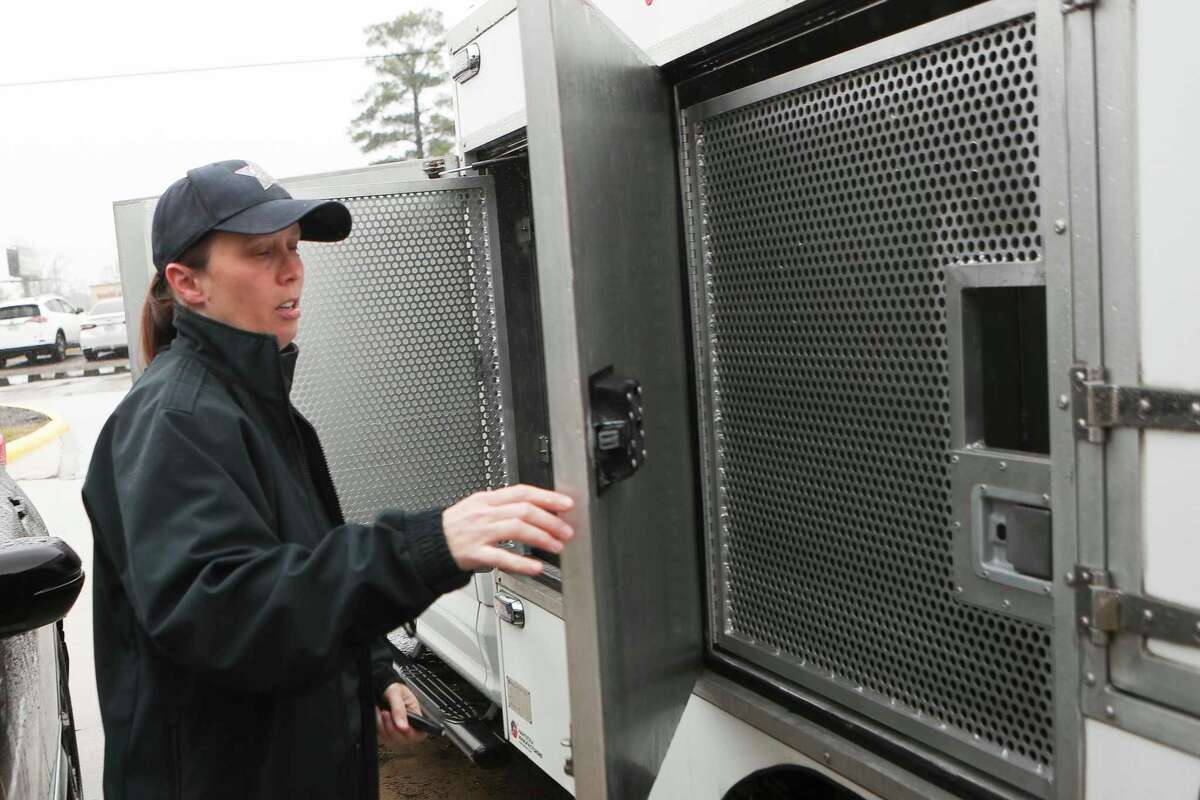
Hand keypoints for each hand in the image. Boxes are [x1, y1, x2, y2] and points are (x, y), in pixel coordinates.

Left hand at [376, 682, 422, 747]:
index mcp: (417, 718)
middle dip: (391, 726)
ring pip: (390, 740)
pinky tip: (377, 716)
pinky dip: (377, 726)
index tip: (401, 726)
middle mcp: (408, 728)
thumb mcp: (397, 694)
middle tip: (385, 712)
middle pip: (402, 740)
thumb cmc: (394, 689)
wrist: (384, 688)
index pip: (418, 734)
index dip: (410, 734)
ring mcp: (396, 733)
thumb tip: (403, 727)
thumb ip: (400, 710)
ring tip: (380, 710)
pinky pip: (381, 737)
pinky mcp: (386, 734)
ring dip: (382, 725)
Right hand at [442, 484, 574, 575]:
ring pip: (516, 529)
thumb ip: (503, 505)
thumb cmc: (455, 526)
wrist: (428, 544)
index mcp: (487, 499)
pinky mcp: (474, 554)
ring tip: (556, 546)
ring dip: (541, 538)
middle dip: (550, 520)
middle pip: (524, 510)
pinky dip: (521, 563)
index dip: (547, 497)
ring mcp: (479, 533)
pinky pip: (501, 557)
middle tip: (566, 530)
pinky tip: (535, 568)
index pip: (522, 492)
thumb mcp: (477, 506)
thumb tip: (534, 506)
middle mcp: (485, 513)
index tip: (566, 504)